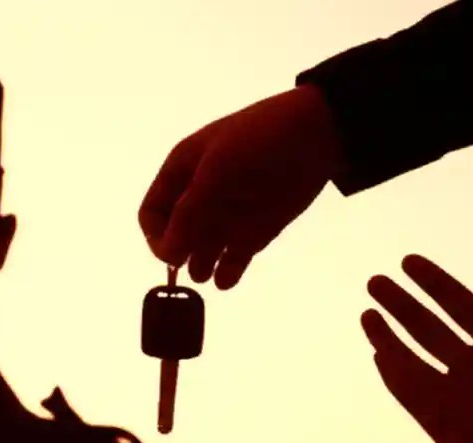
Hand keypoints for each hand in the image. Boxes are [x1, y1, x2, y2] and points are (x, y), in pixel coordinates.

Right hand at [139, 84, 343, 288]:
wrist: (320, 133)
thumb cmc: (259, 141)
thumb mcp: (216, 169)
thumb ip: (188, 212)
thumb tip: (168, 254)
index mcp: (182, 171)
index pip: (152, 213)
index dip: (155, 235)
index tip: (169, 254)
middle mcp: (200, 196)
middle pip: (175, 235)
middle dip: (178, 254)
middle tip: (191, 265)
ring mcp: (228, 215)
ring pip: (202, 251)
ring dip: (200, 266)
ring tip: (207, 273)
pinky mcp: (255, 231)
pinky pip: (232, 260)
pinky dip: (227, 273)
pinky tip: (226, 279)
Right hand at [361, 255, 472, 442]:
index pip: (460, 305)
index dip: (435, 283)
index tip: (408, 261)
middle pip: (428, 329)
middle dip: (401, 305)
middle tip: (375, 281)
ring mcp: (460, 399)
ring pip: (414, 363)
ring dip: (389, 339)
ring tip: (367, 315)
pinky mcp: (450, 433)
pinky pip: (415, 400)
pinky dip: (397, 378)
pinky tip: (381, 358)